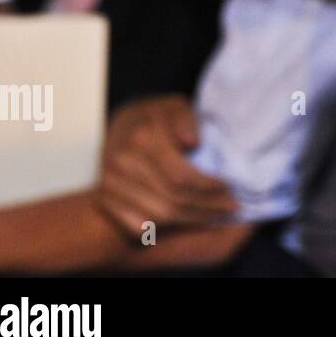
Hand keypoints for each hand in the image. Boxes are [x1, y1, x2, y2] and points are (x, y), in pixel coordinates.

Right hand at [96, 95, 237, 236]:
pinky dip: (165, 231)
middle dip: (206, 207)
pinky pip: (136, 226)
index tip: (231, 188)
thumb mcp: (176, 105)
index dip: (209, 187)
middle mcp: (121, 163)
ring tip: (216, 217)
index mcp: (141, 137)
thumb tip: (192, 142)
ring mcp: (109, 184)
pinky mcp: (104, 199)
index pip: (180, 176)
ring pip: (157, 216)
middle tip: (231, 207)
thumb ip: (185, 120)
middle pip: (171, 200)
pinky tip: (188, 222)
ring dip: (191, 221)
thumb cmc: (157, 115)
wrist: (123, 123)